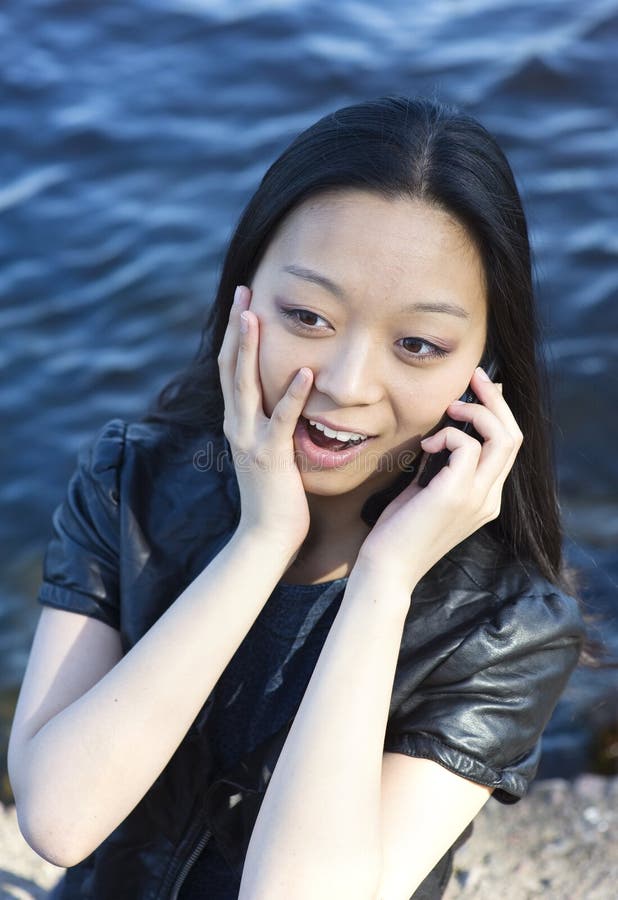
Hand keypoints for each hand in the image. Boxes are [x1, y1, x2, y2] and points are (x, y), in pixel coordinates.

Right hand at [217, 285, 313, 556]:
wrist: (266, 537)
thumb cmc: (275, 496)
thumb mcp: (268, 451)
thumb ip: (271, 424)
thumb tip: (284, 402)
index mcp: (238, 422)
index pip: (232, 369)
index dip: (236, 335)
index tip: (243, 302)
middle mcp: (237, 425)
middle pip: (231, 366)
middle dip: (237, 327)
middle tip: (243, 290)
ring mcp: (249, 440)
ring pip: (245, 385)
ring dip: (250, 348)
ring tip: (257, 314)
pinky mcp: (270, 456)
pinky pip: (282, 420)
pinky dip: (293, 395)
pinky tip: (306, 371)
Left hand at [355, 368, 522, 593]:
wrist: (387, 568)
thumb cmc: (399, 532)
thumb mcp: (425, 492)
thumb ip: (440, 468)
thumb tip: (441, 436)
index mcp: (485, 498)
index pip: (508, 447)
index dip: (498, 413)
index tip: (478, 389)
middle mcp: (489, 498)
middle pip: (514, 437)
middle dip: (496, 401)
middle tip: (476, 377)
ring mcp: (478, 498)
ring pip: (503, 438)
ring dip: (477, 412)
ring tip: (451, 408)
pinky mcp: (456, 495)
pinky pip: (467, 447)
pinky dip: (448, 435)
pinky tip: (427, 447)